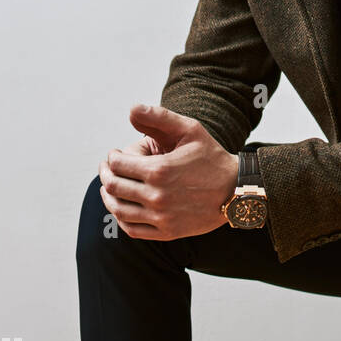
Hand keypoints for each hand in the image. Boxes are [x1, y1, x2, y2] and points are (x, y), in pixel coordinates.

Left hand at [98, 103, 240, 240]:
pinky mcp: (166, 232)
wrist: (235, 190)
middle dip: (105, 174)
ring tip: (109, 187)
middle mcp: (156, 196)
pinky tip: (122, 207)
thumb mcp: (189, 129)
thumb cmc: (211, 157)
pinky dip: (120, 218)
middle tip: (107, 168)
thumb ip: (159, 117)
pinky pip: (132, 229)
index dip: (111, 157)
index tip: (114, 154)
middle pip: (114, 187)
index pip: (117, 164)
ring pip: (118, 210)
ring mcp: (160, 216)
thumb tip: (132, 109)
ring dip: (108, 197)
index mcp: (159, 169)